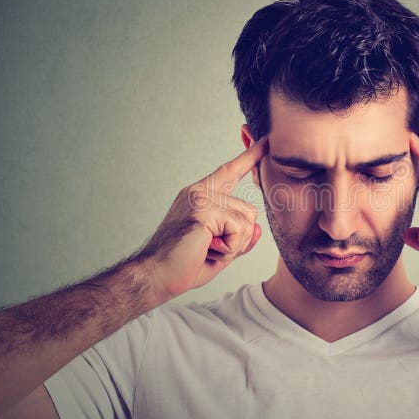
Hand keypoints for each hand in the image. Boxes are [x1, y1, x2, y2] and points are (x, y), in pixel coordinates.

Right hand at [135, 136, 267, 301]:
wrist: (154, 278)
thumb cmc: (183, 266)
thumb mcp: (221, 251)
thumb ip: (240, 238)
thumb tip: (258, 228)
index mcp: (201, 196)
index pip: (229, 171)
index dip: (249, 156)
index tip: (265, 140)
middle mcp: (200, 191)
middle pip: (249, 211)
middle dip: (239, 240)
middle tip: (211, 249)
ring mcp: (200, 198)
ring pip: (247, 221)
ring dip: (234, 245)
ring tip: (206, 249)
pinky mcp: (202, 210)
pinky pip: (239, 229)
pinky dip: (229, 248)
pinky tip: (206, 249)